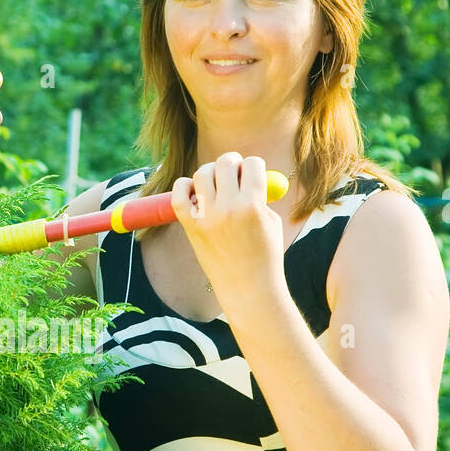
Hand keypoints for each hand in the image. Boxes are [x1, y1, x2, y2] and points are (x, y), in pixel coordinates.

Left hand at [170, 152, 286, 316]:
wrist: (248, 288)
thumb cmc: (264, 255)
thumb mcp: (271, 221)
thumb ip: (260, 193)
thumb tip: (245, 169)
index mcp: (253, 205)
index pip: (252, 164)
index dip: (254, 166)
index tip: (253, 174)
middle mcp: (228, 208)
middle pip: (225, 162)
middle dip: (233, 163)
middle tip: (234, 174)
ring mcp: (206, 217)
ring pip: (202, 173)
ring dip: (210, 172)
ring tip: (217, 185)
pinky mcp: (191, 227)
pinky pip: (178, 194)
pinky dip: (183, 186)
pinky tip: (194, 192)